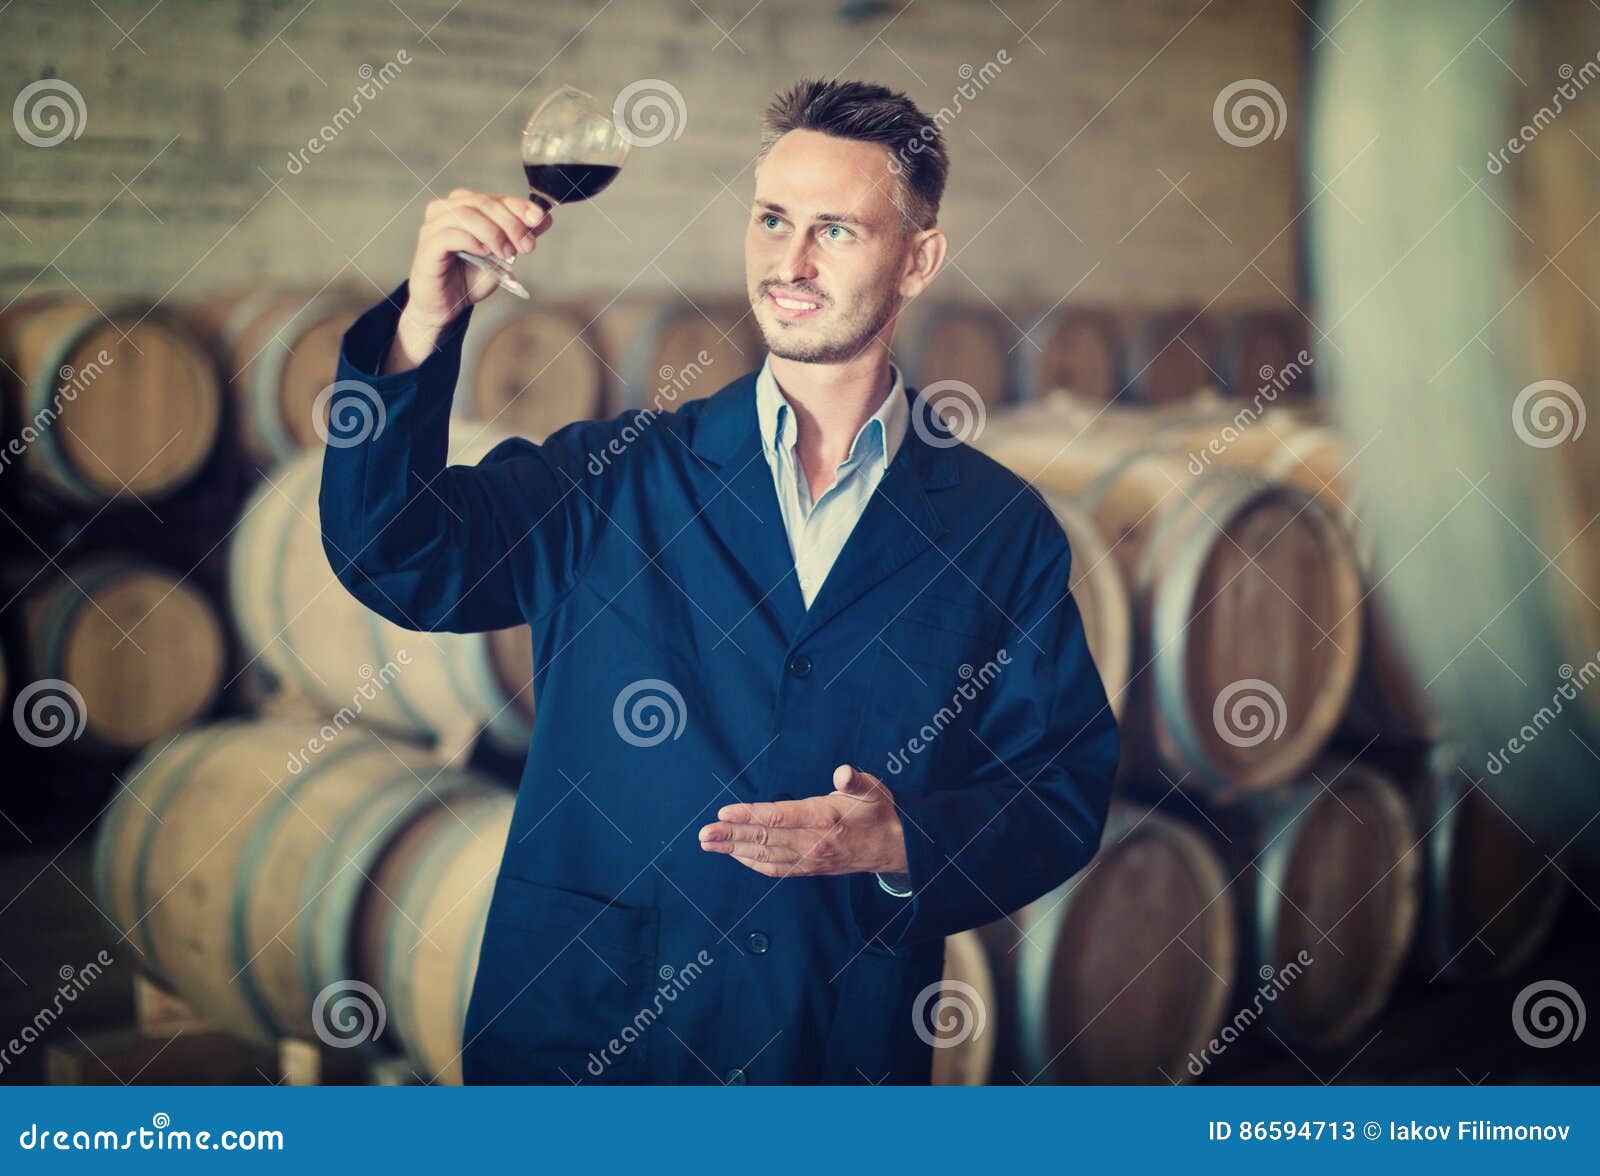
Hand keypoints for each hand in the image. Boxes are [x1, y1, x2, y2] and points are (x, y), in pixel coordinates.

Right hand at [384, 188, 551, 371]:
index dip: (519, 206)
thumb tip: (544, 219)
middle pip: (483, 203)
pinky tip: (484, 252)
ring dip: (492, 232)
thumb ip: (518, 237)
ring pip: (466, 214)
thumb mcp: (502, 256)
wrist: (446, 306)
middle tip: (526, 246)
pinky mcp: (428, 246)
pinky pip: (449, 235)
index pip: (495, 198)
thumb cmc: (469, 277)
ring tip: (506, 253)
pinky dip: (471, 240)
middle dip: (510, 223)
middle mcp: (447, 210)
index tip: (539, 219)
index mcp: (466, 207)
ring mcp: (434, 226)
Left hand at [698, 764, 907, 878]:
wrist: (893, 849)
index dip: (751, 815)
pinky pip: (775, 869)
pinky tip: (735, 855)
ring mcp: (810, 859)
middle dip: (732, 835)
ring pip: (766, 856)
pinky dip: (752, 862)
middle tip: (703, 833)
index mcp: (826, 819)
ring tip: (709, 843)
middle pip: (767, 839)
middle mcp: (814, 843)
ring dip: (735, 850)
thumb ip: (855, 780)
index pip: (781, 818)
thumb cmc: (877, 812)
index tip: (725, 811)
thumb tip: (843, 772)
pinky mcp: (809, 868)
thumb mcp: (873, 789)